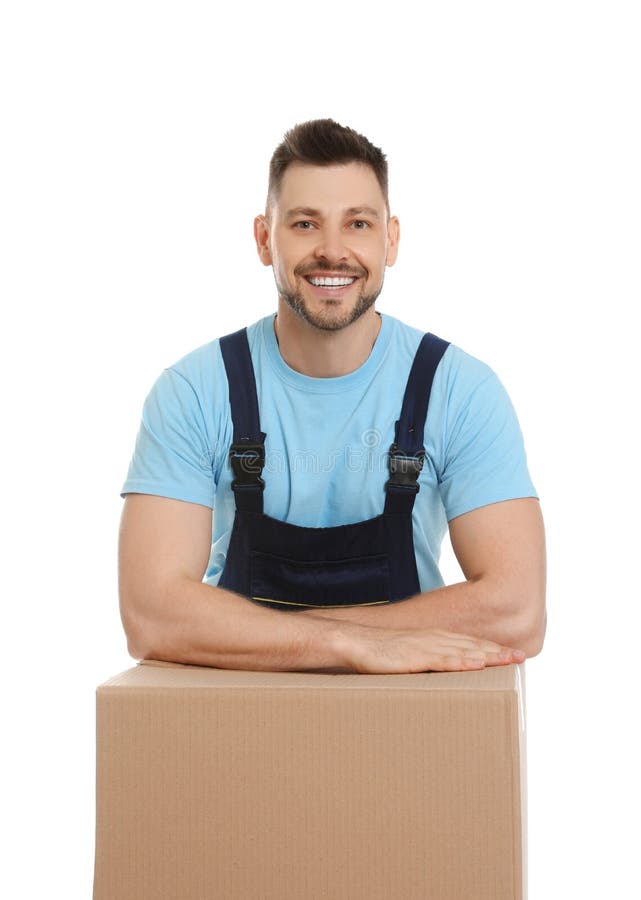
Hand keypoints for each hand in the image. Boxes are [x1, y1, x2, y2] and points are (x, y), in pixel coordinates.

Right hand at [333, 624, 525, 674]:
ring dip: (489, 656)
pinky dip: (463, 662)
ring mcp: (427, 647)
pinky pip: (444, 660)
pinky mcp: (415, 657)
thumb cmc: (378, 652)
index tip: (511, 653)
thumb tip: (433, 674)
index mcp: (434, 638)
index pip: (469, 643)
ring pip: (465, 652)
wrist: (356, 642)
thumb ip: (423, 661)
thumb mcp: (407, 655)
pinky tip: (478, 664)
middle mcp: (435, 639)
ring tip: (510, 660)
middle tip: (521, 656)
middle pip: (473, 645)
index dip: (491, 647)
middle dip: (499, 651)